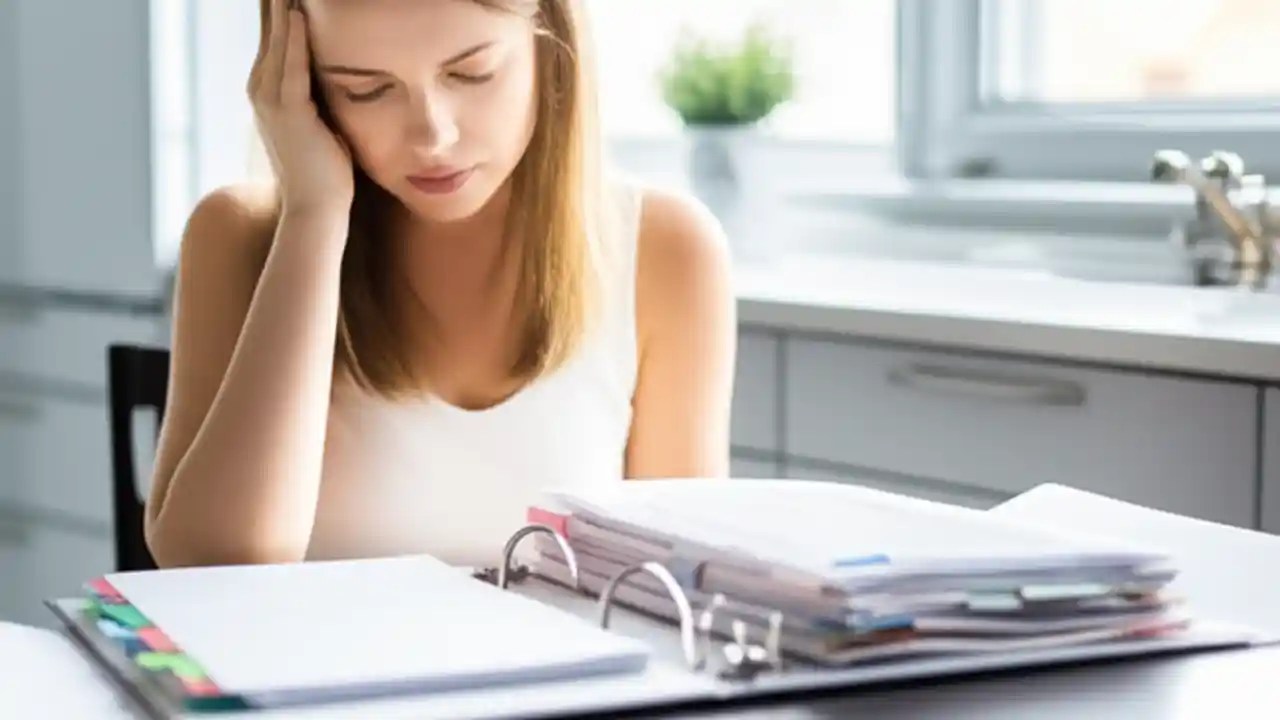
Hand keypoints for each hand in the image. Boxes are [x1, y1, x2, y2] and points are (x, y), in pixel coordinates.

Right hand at [248, 0, 353, 218]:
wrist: (318, 207)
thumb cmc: (326, 167)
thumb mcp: (322, 117)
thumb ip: (319, 90)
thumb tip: (337, 68)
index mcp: (270, 87)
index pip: (275, 31)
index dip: (281, 4)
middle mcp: (262, 87)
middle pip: (270, 26)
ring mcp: (270, 99)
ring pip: (276, 38)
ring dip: (281, 7)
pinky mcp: (288, 112)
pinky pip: (290, 65)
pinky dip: (293, 37)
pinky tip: (298, 12)